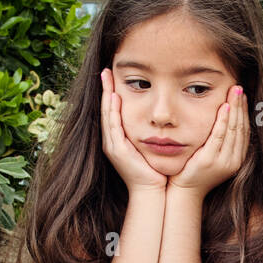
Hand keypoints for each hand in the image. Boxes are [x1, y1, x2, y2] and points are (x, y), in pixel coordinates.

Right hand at [99, 68, 167, 192]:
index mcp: (117, 141)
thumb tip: (158, 120)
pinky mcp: (118, 150)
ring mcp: (113, 146)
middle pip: (105, 110)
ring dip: (106, 96)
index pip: (111, 113)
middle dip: (105, 90)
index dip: (110, 95)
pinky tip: (114, 98)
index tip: (112, 78)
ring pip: (107, 116)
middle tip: (105, 71)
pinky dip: (113, 112)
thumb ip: (148, 134)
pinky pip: (113, 126)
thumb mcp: (148, 148)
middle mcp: (111, 142)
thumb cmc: (153, 172)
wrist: (150, 192)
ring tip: (107, 78)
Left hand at [168, 85, 247, 196]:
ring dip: (235, 109)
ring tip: (234, 91)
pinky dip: (223, 120)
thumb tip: (224, 122)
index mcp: (237, 160)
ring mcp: (223, 161)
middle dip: (241, 106)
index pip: (244, 131)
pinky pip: (219, 136)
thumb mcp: (212, 157)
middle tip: (239, 88)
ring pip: (233, 129)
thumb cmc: (195, 173)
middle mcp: (234, 161)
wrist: (184, 192)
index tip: (242, 96)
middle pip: (241, 127)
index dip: (244, 112)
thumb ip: (220, 142)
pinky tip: (224, 106)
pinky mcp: (210, 160)